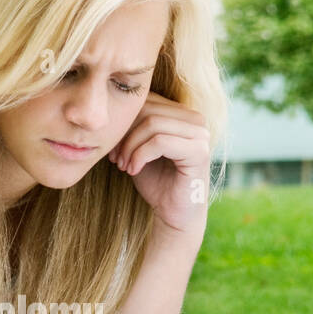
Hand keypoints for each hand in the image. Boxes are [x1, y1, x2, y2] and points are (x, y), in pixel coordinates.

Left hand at [108, 91, 211, 246]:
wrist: (173, 213)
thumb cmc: (155, 181)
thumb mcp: (138, 148)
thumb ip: (132, 126)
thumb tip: (112, 108)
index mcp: (181, 113)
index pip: (146, 100)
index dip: (124, 122)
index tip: (113, 148)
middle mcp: (195, 119)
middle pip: (148, 109)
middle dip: (125, 134)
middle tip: (115, 158)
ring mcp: (200, 134)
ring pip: (152, 124)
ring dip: (130, 146)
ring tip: (123, 166)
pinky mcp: (199, 152)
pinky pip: (160, 142)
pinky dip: (140, 155)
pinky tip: (133, 170)